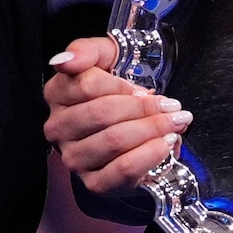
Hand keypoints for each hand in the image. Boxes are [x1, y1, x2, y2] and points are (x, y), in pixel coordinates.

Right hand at [43, 36, 188, 194]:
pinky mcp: (94, 182)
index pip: (87, 85)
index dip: (123, 86)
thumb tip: (66, 60)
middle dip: (145, 108)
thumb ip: (87, 50)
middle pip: (103, 113)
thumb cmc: (119, 91)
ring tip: (175, 122)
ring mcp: (74, 158)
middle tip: (173, 106)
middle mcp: (58, 128)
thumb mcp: (108, 58)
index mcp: (57, 94)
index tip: (145, 89)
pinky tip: (167, 144)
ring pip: (114, 140)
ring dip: (153, 130)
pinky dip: (149, 155)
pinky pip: (122, 169)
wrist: (133, 133)